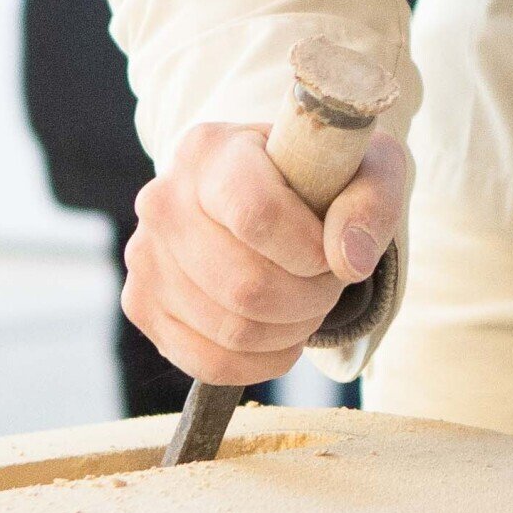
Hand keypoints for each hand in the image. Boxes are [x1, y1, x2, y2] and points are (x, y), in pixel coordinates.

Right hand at [122, 122, 408, 384]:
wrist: (269, 194)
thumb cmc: (320, 179)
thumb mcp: (365, 169)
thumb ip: (370, 202)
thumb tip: (349, 260)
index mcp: (211, 149)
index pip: (257, 215)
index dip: (310, 251)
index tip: (334, 254)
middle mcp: (163, 199)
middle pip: (246, 285)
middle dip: (310, 298)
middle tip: (329, 282)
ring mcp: (145, 256)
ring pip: (232, 330)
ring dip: (291, 330)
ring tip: (307, 300)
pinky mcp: (142, 306)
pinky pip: (209, 363)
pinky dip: (262, 361)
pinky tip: (282, 332)